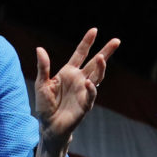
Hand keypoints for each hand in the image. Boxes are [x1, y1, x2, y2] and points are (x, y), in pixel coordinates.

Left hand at [33, 28, 119, 148]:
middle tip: (116, 41)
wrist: (48, 126)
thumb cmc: (45, 105)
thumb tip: (39, 48)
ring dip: (101, 67)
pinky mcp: (85, 104)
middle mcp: (79, 79)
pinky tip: (89, 82)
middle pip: (95, 63)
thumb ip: (43, 67)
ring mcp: (84, 91)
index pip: (80, 54)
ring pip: (97, 76)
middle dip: (106, 52)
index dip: (87, 42)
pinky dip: (91, 88)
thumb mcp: (41, 84)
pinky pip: (91, 94)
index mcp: (69, 72)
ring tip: (102, 58)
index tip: (94, 30)